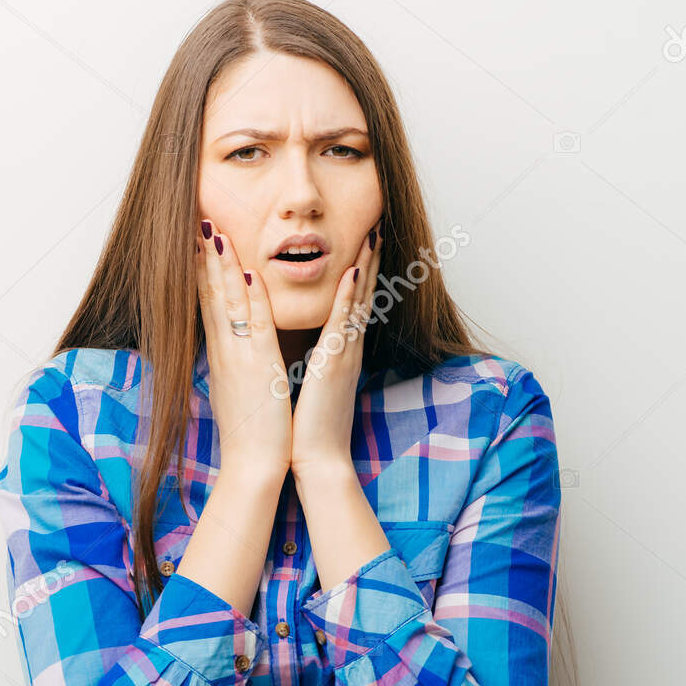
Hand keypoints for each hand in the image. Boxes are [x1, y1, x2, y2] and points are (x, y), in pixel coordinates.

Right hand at [196, 219, 292, 483]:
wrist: (252, 466)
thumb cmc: (249, 433)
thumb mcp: (234, 391)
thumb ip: (232, 365)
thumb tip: (227, 348)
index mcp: (221, 356)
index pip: (207, 303)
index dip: (200, 270)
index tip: (196, 241)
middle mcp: (224, 352)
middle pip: (210, 295)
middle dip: (203, 256)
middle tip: (197, 221)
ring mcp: (240, 358)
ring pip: (229, 302)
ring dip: (222, 265)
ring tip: (213, 232)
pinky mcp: (260, 368)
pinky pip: (256, 326)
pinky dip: (253, 299)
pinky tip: (249, 273)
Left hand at [289, 222, 380, 477]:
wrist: (317, 460)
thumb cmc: (310, 427)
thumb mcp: (314, 384)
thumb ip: (318, 361)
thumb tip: (314, 347)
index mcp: (340, 352)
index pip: (352, 304)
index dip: (359, 272)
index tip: (361, 243)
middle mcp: (347, 349)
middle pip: (363, 295)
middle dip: (369, 260)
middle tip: (375, 225)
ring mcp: (345, 355)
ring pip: (358, 302)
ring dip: (365, 267)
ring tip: (371, 234)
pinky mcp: (335, 366)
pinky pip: (342, 324)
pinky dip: (348, 298)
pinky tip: (353, 272)